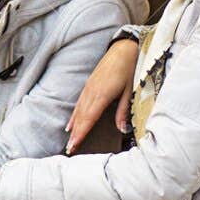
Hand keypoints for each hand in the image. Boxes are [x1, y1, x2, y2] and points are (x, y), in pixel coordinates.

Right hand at [66, 39, 139, 153]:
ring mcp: (88, 89)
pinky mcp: (88, 86)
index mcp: (102, 95)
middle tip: (69, 149)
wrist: (123, 49)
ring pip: (78, 111)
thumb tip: (122, 129)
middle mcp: (92, 93)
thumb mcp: (129, 91)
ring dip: (73, 127)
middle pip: (81, 118)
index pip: (89, 119)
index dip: (81, 133)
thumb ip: (123, 110)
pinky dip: (74, 116)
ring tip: (69, 141)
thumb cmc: (129, 69)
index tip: (74, 145)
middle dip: (75, 135)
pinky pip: (79, 104)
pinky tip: (71, 124)